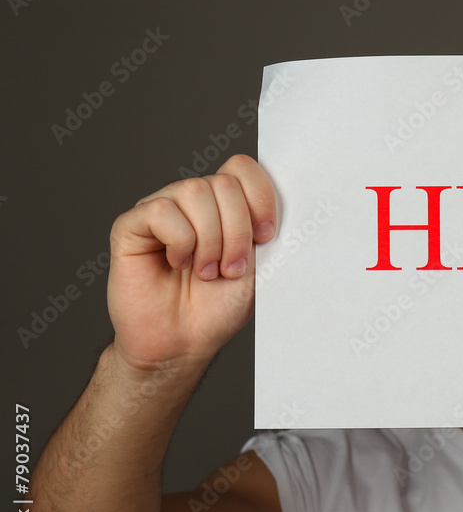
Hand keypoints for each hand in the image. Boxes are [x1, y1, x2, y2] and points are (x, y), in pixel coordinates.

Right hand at [107, 155, 275, 370]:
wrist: (182, 344)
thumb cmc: (217, 308)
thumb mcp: (257, 266)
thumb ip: (262, 229)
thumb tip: (281, 200)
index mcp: (223, 206)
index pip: (241, 168)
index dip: (259, 197)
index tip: (265, 238)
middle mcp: (191, 202)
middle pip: (223, 183)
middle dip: (237, 231)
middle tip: (230, 269)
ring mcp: (161, 210)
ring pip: (193, 191)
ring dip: (209, 240)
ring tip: (205, 271)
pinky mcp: (131, 226)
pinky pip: (161, 211)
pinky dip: (180, 242)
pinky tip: (176, 264)